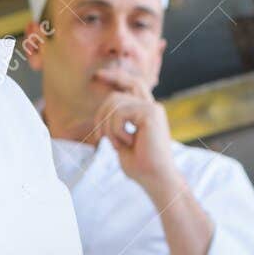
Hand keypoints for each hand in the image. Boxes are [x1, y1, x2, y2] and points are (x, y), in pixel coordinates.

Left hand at [94, 62, 179, 198]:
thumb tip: (103, 113)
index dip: (115, 77)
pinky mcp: (150, 113)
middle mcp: (151, 107)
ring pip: (114, 104)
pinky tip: (128, 143)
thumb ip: (116, 124)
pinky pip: (119, 113)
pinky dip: (116, 131)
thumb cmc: (141, 166)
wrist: (156, 179)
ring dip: (108, 128)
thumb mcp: (122, 141)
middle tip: (99, 137)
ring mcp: (152, 108)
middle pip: (116, 95)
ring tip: (118, 145)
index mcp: (146, 112)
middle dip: (100, 114)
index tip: (98, 76)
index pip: (131, 84)